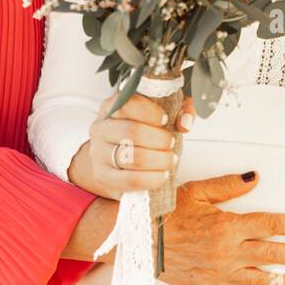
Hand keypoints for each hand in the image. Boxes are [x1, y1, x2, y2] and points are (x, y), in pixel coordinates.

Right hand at [77, 92, 195, 199]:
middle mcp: (100, 129)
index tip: (165, 119)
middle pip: (131, 132)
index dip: (150, 112)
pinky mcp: (104, 177)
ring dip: (159, 160)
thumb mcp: (161, 113)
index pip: (127, 104)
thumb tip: (185, 123)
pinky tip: (162, 174)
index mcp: (111, 108)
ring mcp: (99, 154)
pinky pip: (131, 180)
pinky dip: (152, 179)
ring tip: (170, 159)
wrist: (116, 160)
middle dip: (159, 139)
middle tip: (171, 143)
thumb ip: (180, 110)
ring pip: (132, 157)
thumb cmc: (142, 132)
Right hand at [157, 171, 284, 284]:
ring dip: (284, 282)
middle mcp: (228, 251)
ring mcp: (220, 273)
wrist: (140, 238)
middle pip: (271, 254)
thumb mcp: (197, 191)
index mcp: (228, 226)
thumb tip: (254, 178)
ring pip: (260, 280)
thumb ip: (229, 185)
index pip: (269, 224)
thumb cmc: (166, 214)